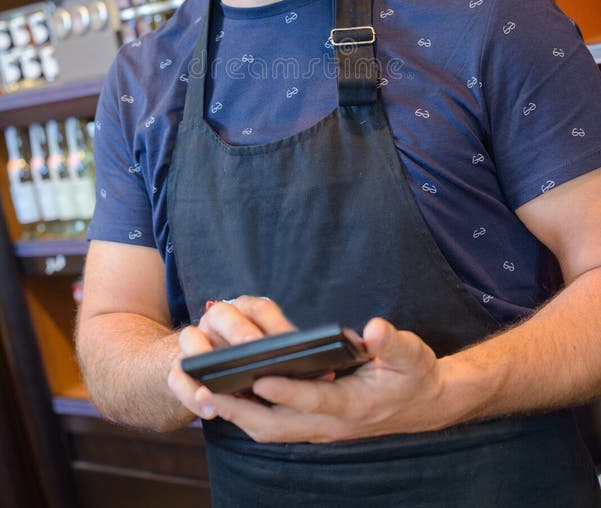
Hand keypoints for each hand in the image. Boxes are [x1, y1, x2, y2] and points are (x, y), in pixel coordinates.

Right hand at [167, 295, 294, 417]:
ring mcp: (195, 340)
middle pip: (221, 314)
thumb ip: (288, 358)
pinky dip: (189, 393)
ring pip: (189, 337)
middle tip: (253, 348)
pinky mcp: (179, 366)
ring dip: (202, 357)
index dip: (276, 325)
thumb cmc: (251, 362)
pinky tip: (209, 411)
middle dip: (238, 330)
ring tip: (219, 384)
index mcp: (245, 311)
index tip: (291, 342)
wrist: (208, 370)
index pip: (260, 309)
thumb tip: (325, 375)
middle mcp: (217, 320)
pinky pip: (176, 376)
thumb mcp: (269, 354)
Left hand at [171, 305, 446, 442]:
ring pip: (271, 431)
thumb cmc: (413, 373)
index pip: (315, 400)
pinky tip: (224, 398)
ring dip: (236, 416)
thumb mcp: (411, 352)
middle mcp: (332, 423)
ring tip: (202, 396)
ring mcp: (321, 428)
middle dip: (241, 410)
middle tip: (205, 392)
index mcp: (354, 404)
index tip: (259, 378)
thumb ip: (391, 342)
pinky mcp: (314, 425)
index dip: (288, 391)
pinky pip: (274, 427)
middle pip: (279, 425)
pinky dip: (247, 416)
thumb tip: (373, 329)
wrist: (425, 403)